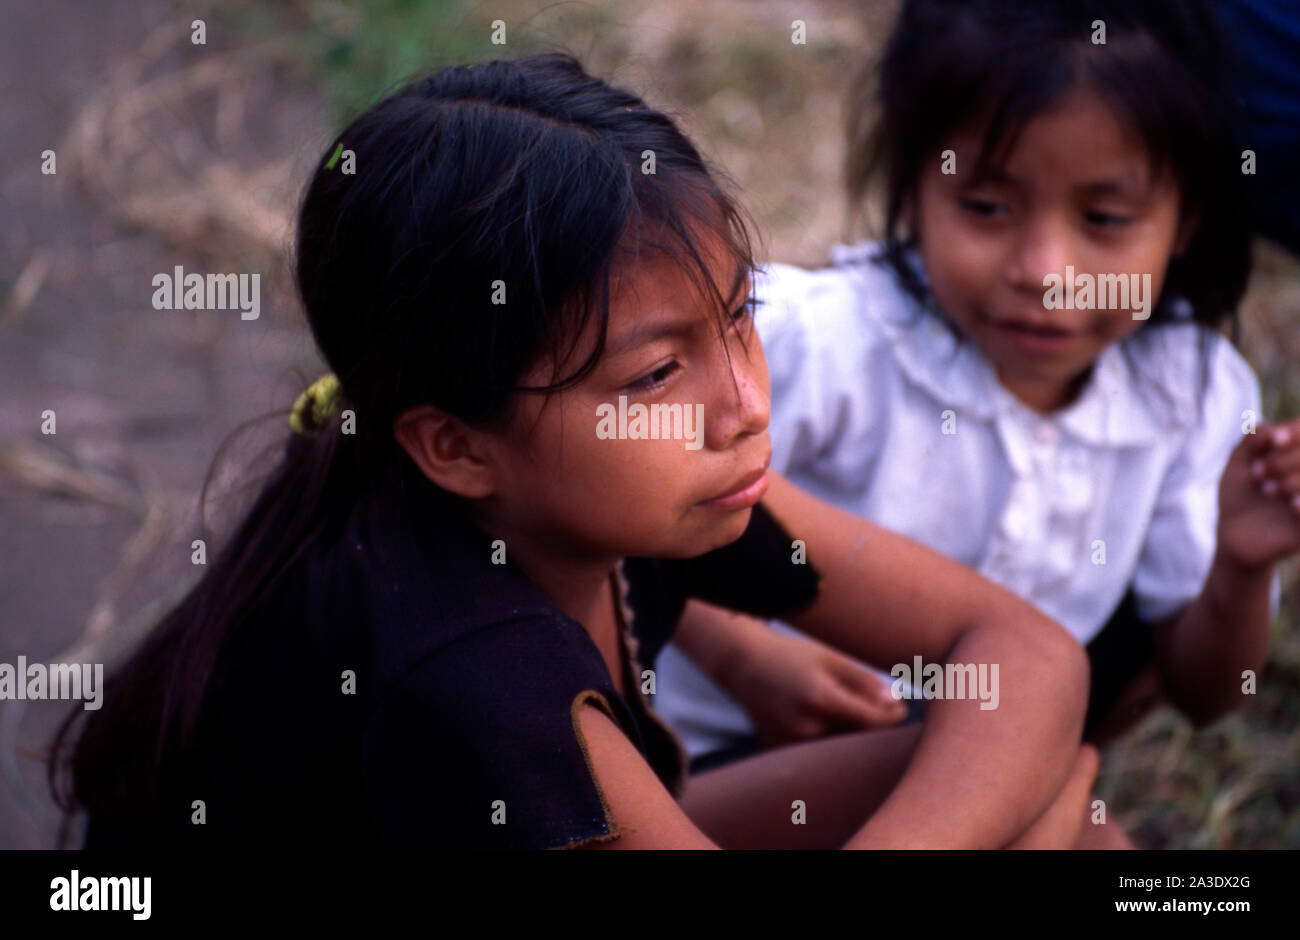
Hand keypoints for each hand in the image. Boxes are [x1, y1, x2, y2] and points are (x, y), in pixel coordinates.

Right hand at [726, 624, 907, 746]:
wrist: (743, 666)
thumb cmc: (791, 656)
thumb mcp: (830, 658)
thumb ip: (864, 682)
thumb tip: (895, 704)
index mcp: (820, 698)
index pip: (870, 721)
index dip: (891, 718)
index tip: (902, 708)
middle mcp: (804, 726)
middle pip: (856, 738)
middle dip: (874, 727)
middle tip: (886, 710)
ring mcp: (790, 743)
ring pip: (837, 747)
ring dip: (851, 734)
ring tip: (847, 710)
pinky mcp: (781, 751)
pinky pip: (815, 750)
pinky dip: (826, 739)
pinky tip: (821, 718)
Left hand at [1218, 418, 1299, 569]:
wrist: (1235, 538)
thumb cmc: (1240, 497)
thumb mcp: (1240, 466)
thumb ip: (1252, 442)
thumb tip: (1269, 428)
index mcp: (1297, 456)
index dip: (1296, 432)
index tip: (1275, 440)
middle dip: (1285, 460)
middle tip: (1256, 473)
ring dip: (1294, 480)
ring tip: (1266, 491)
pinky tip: (1292, 506)